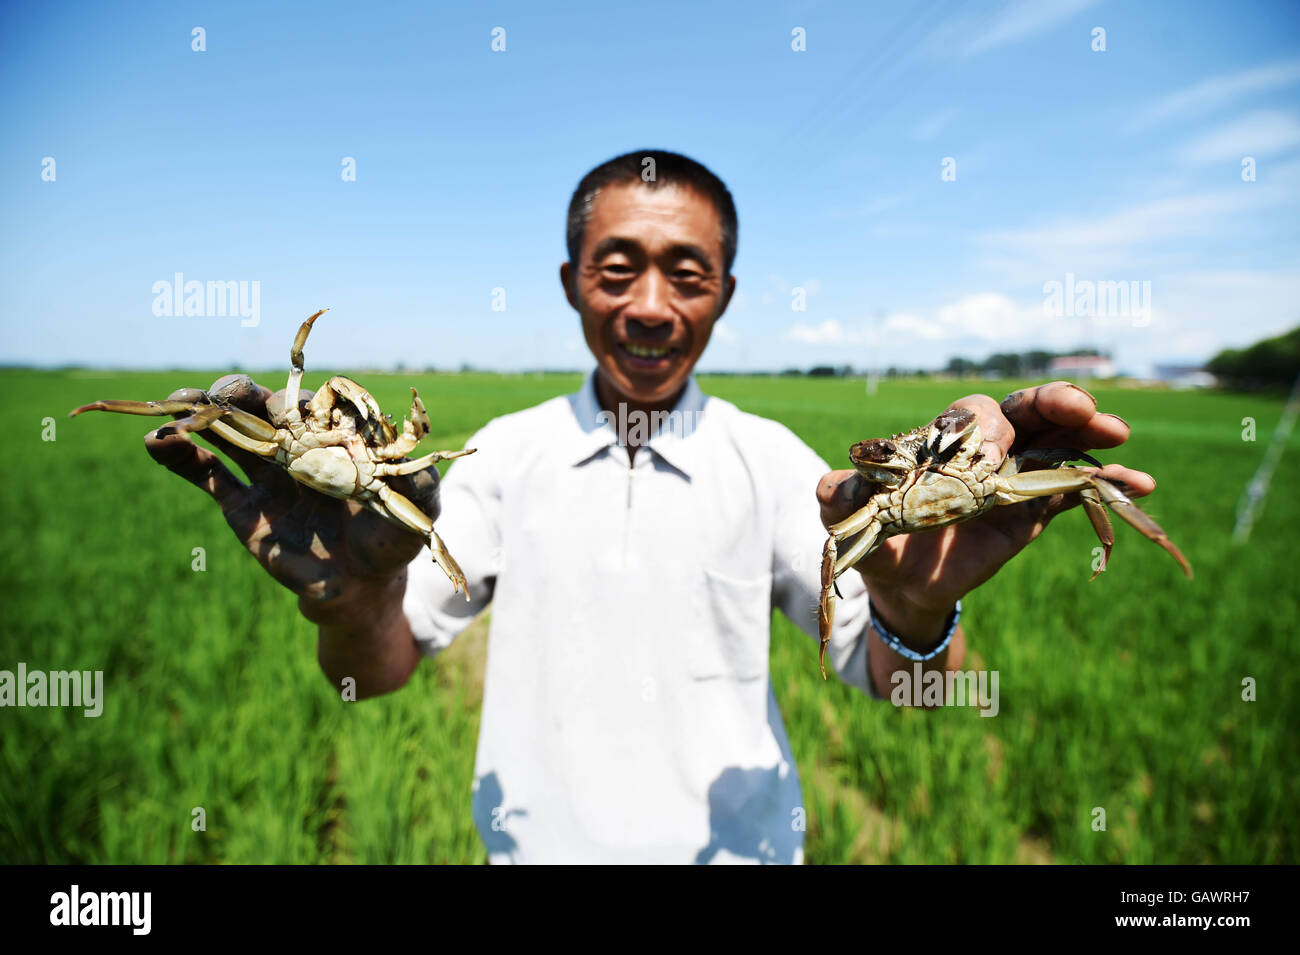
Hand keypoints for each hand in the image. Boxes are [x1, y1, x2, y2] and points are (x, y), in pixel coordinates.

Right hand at [143, 373, 437, 607]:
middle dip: (242, 395)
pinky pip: (206, 475)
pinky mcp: (241, 505)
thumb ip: (422, 483)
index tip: (290, 406)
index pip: (312, 406)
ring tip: (174, 405)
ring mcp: (265, 474)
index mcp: (335, 438)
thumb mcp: (417, 510)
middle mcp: (296, 448)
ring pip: (228, 436)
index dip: (299, 401)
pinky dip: (180, 458)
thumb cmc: (391, 537)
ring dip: (199, 417)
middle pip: (262, 411)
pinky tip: (156, 443)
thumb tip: (423, 459)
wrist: (362, 585)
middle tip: (224, 393)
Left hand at [816, 381, 1153, 637]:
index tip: (991, 455)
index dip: (985, 428)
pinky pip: (1076, 488)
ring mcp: (1013, 477)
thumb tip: (831, 483)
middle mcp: (981, 451)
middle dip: (1051, 402)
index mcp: (939, 442)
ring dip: (1089, 433)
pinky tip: (1141, 484)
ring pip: (1057, 441)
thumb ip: (840, 500)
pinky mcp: (1034, 509)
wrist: (902, 587)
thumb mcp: (849, 522)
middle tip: (1080, 406)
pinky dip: (1108, 483)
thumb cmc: (876, 542)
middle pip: (1022, 412)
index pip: (970, 416)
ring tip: (1117, 434)